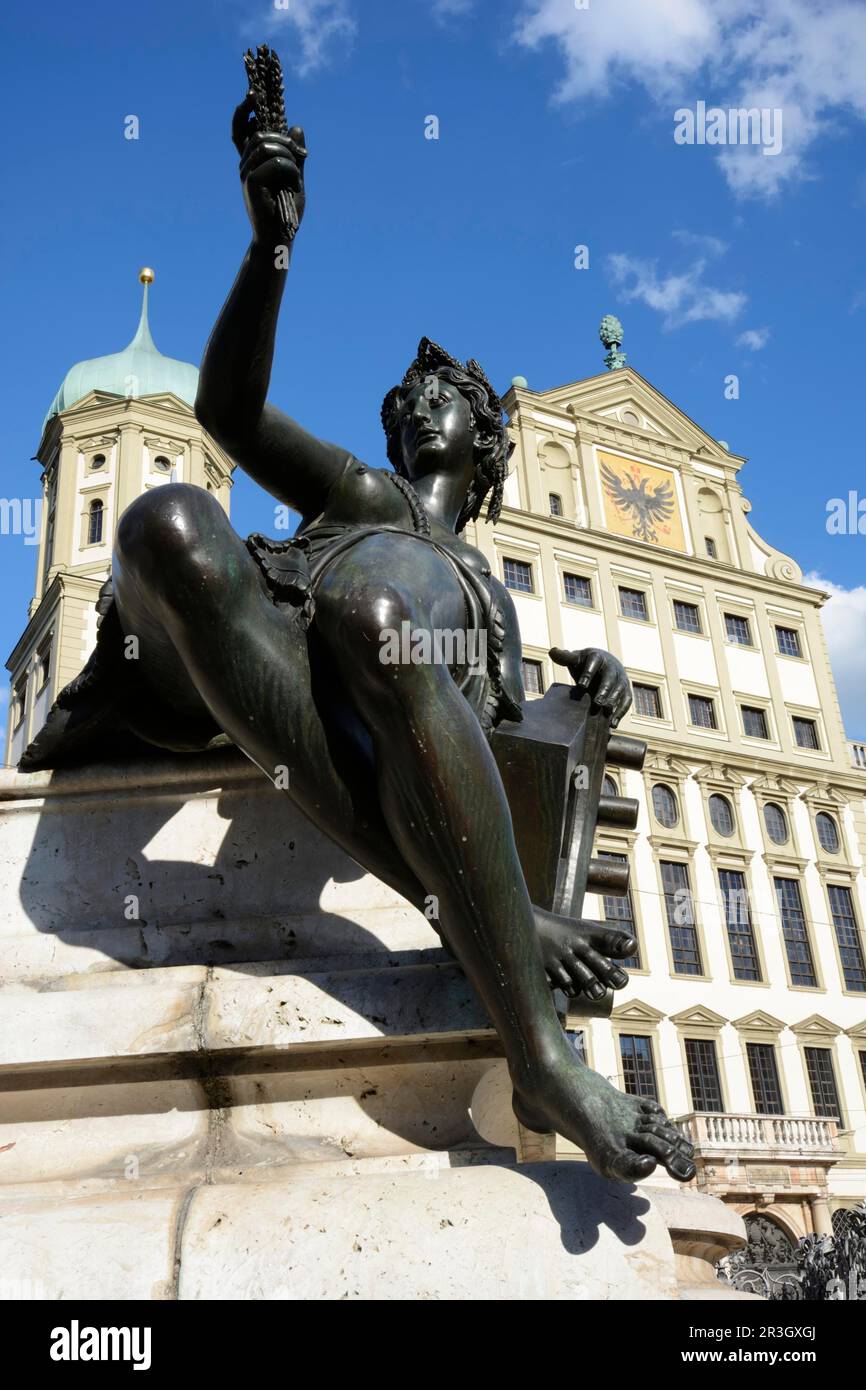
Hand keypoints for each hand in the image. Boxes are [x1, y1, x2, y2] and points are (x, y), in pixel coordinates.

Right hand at [231, 96, 306, 245]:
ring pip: (268, 146)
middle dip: (285, 140)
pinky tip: (293, 185)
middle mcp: (245, 165)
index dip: (244, 111)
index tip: (253, 95)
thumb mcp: (295, 177)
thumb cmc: (286, 210)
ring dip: (289, 156)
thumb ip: (295, 154)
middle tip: (301, 155)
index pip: (241, 130)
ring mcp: (245, 173)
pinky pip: (274, 162)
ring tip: (296, 177)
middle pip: (262, 134)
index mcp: (252, 162)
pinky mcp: (251, 182)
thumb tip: (297, 127)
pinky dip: (290, 170)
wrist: (279, 237)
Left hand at [550, 647, 631, 726]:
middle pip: (610, 677)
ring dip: (614, 701)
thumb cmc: (586, 664)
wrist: (605, 666)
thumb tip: (552, 651)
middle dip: (604, 690)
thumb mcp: (576, 659)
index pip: (594, 663)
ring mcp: (621, 679)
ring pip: (620, 689)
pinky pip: (626, 701)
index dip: (588, 673)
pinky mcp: (626, 691)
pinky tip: (613, 723)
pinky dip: (621, 712)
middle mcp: (612, 667)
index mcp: (598, 657)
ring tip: (606, 711)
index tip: (580, 685)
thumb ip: (565, 658)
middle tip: (597, 702)